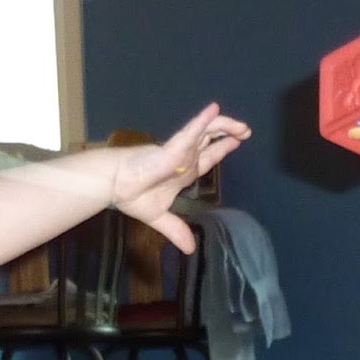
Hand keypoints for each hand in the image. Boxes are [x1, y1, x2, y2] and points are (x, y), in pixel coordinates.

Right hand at [111, 104, 250, 251]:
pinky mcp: (171, 149)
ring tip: (242, 126)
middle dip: (229, 133)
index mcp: (182, 171)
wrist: (113, 187)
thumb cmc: (131, 195)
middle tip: (246, 130)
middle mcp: (183, 158)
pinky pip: (190, 133)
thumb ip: (176, 229)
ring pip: (205, 133)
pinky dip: (202, 122)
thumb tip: (190, 249)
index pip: (206, 156)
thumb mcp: (159, 217)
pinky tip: (213, 110)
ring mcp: (178, 151)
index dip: (221, 148)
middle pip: (210, 140)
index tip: (235, 141)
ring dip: (224, 126)